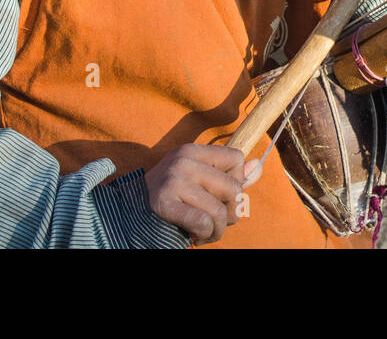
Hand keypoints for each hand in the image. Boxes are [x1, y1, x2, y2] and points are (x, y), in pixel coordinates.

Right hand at [143, 143, 259, 245]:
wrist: (129, 215)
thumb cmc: (173, 200)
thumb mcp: (200, 181)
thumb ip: (229, 176)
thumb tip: (257, 166)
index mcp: (193, 151)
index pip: (236, 159)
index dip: (236, 182)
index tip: (218, 196)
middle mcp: (183, 160)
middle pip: (234, 188)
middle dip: (231, 213)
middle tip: (215, 222)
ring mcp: (173, 180)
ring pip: (220, 210)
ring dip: (217, 230)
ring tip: (205, 232)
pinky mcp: (165, 202)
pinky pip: (203, 222)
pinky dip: (204, 235)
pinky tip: (194, 235)